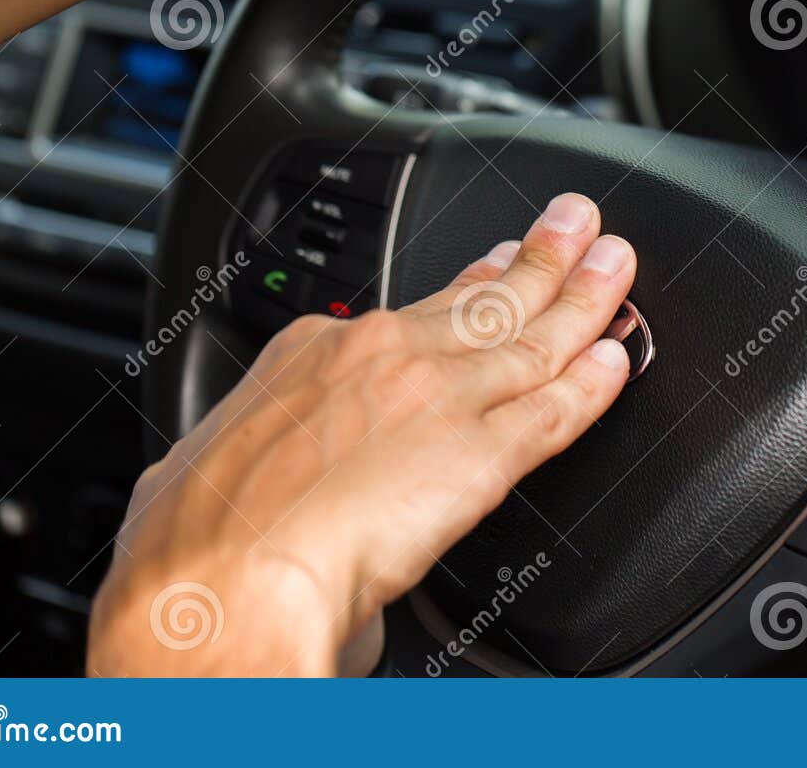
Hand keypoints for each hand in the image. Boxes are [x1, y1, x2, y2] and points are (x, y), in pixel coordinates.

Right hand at [87, 193, 635, 676]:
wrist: (218, 580)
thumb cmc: (190, 540)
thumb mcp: (193, 475)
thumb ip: (235, 468)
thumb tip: (213, 492)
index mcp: (313, 355)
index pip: (409, 311)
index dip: (467, 285)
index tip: (493, 267)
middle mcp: (384, 359)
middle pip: (485, 302)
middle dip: (540, 258)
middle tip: (577, 225)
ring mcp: (439, 400)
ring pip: (533, 338)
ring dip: (584, 298)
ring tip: (614, 264)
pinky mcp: (481, 457)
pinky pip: (555, 411)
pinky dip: (592, 386)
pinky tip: (616, 362)